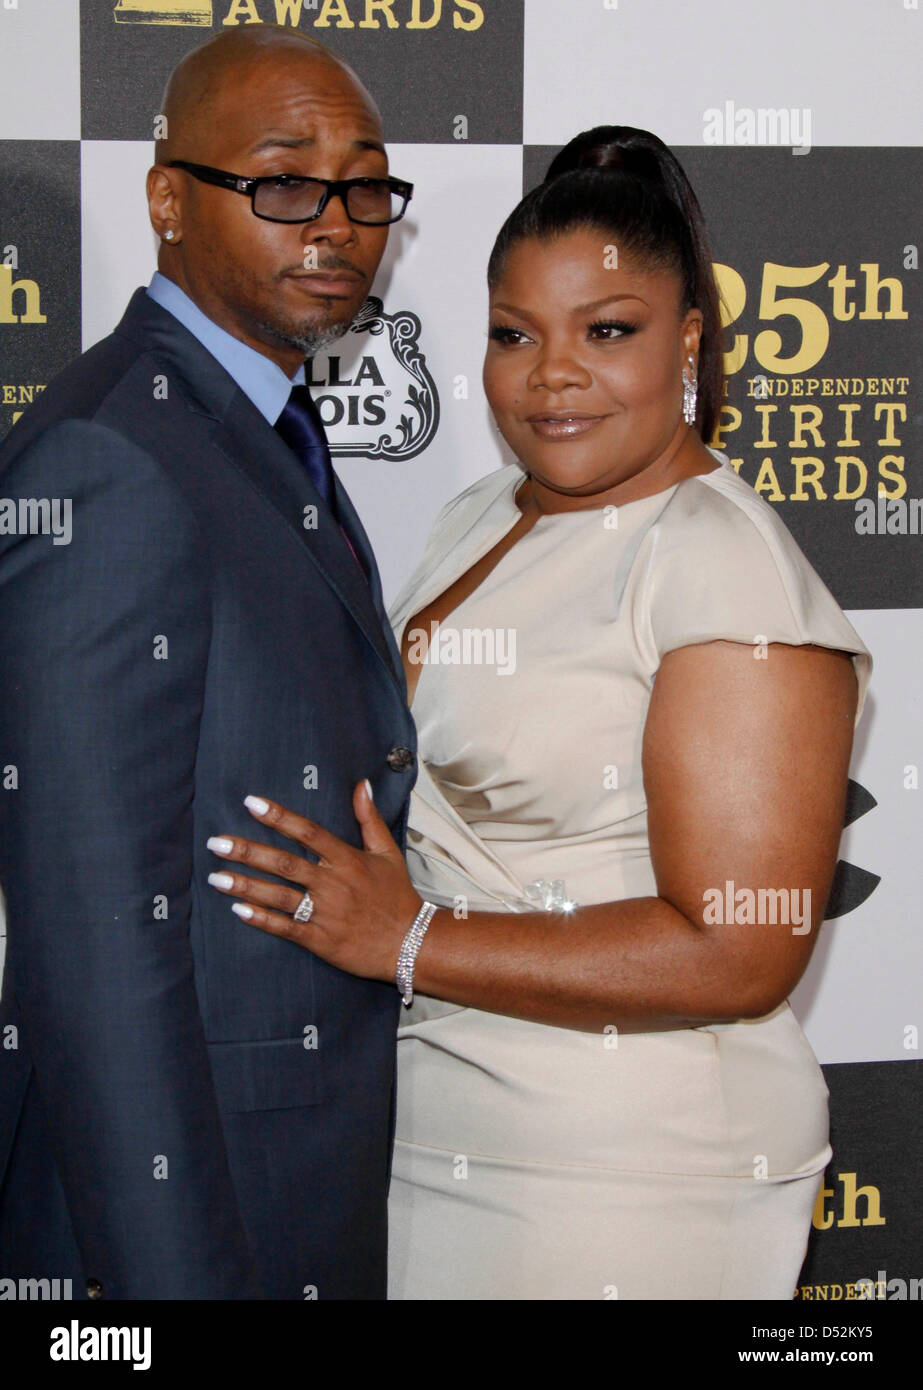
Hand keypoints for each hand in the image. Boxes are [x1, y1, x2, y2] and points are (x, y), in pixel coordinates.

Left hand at [206, 781, 423, 982]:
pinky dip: (262, 920)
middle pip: (284, 863)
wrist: (410, 943)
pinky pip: (286, 928)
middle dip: (248, 852)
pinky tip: (238, 910)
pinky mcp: (320, 940)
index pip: (307, 832)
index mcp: (347, 860)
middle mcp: (332, 884)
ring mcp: (325, 913)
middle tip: (217, 842)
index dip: (279, 817)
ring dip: (246, 886)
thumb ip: (368, 818)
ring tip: (216, 877)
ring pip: (279, 896)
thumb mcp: (388, 852)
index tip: (252, 803)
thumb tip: (361, 784)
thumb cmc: (398, 896)